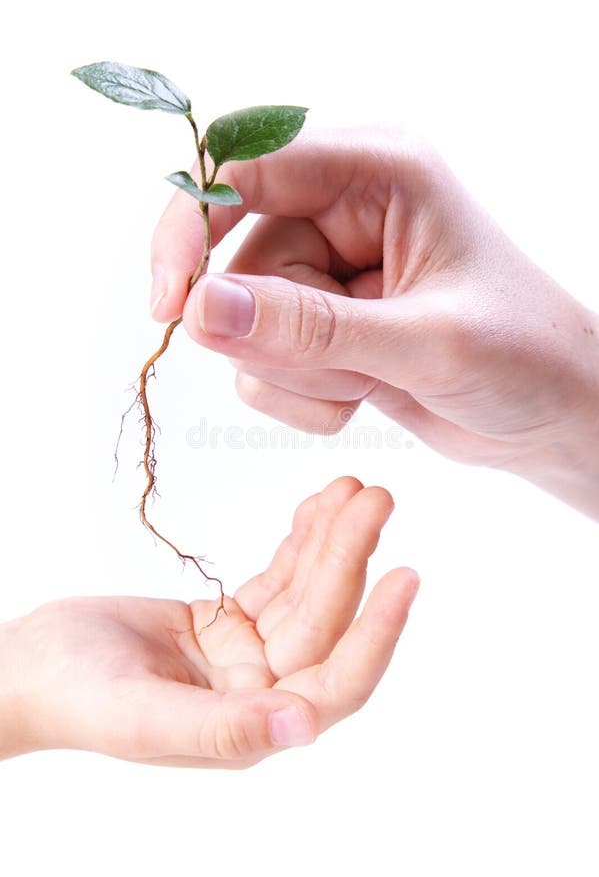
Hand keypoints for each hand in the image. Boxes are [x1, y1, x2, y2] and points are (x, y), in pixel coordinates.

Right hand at [0, 477, 417, 767]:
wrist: (29, 664)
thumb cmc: (71, 695)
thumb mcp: (140, 716)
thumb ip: (223, 729)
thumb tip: (305, 728)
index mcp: (250, 730)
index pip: (335, 683)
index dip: (376, 633)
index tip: (405, 574)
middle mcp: (261, 694)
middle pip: (324, 620)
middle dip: (350, 557)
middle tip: (375, 496)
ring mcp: (247, 657)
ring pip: (305, 592)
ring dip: (330, 540)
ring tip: (355, 488)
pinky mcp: (228, 624)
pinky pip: (277, 578)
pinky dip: (298, 542)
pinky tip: (318, 507)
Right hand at [151, 127, 598, 517]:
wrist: (554, 416)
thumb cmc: (524, 357)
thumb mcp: (425, 342)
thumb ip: (312, 328)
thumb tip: (202, 309)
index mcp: (377, 171)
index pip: (245, 168)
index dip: (192, 226)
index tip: (171, 305)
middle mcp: (342, 210)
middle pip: (237, 264)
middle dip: (281, 337)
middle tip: (353, 368)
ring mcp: (328, 271)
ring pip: (242, 323)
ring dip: (298, 373)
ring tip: (372, 381)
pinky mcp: (321, 324)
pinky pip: (261, 362)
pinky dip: (302, 396)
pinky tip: (362, 398)